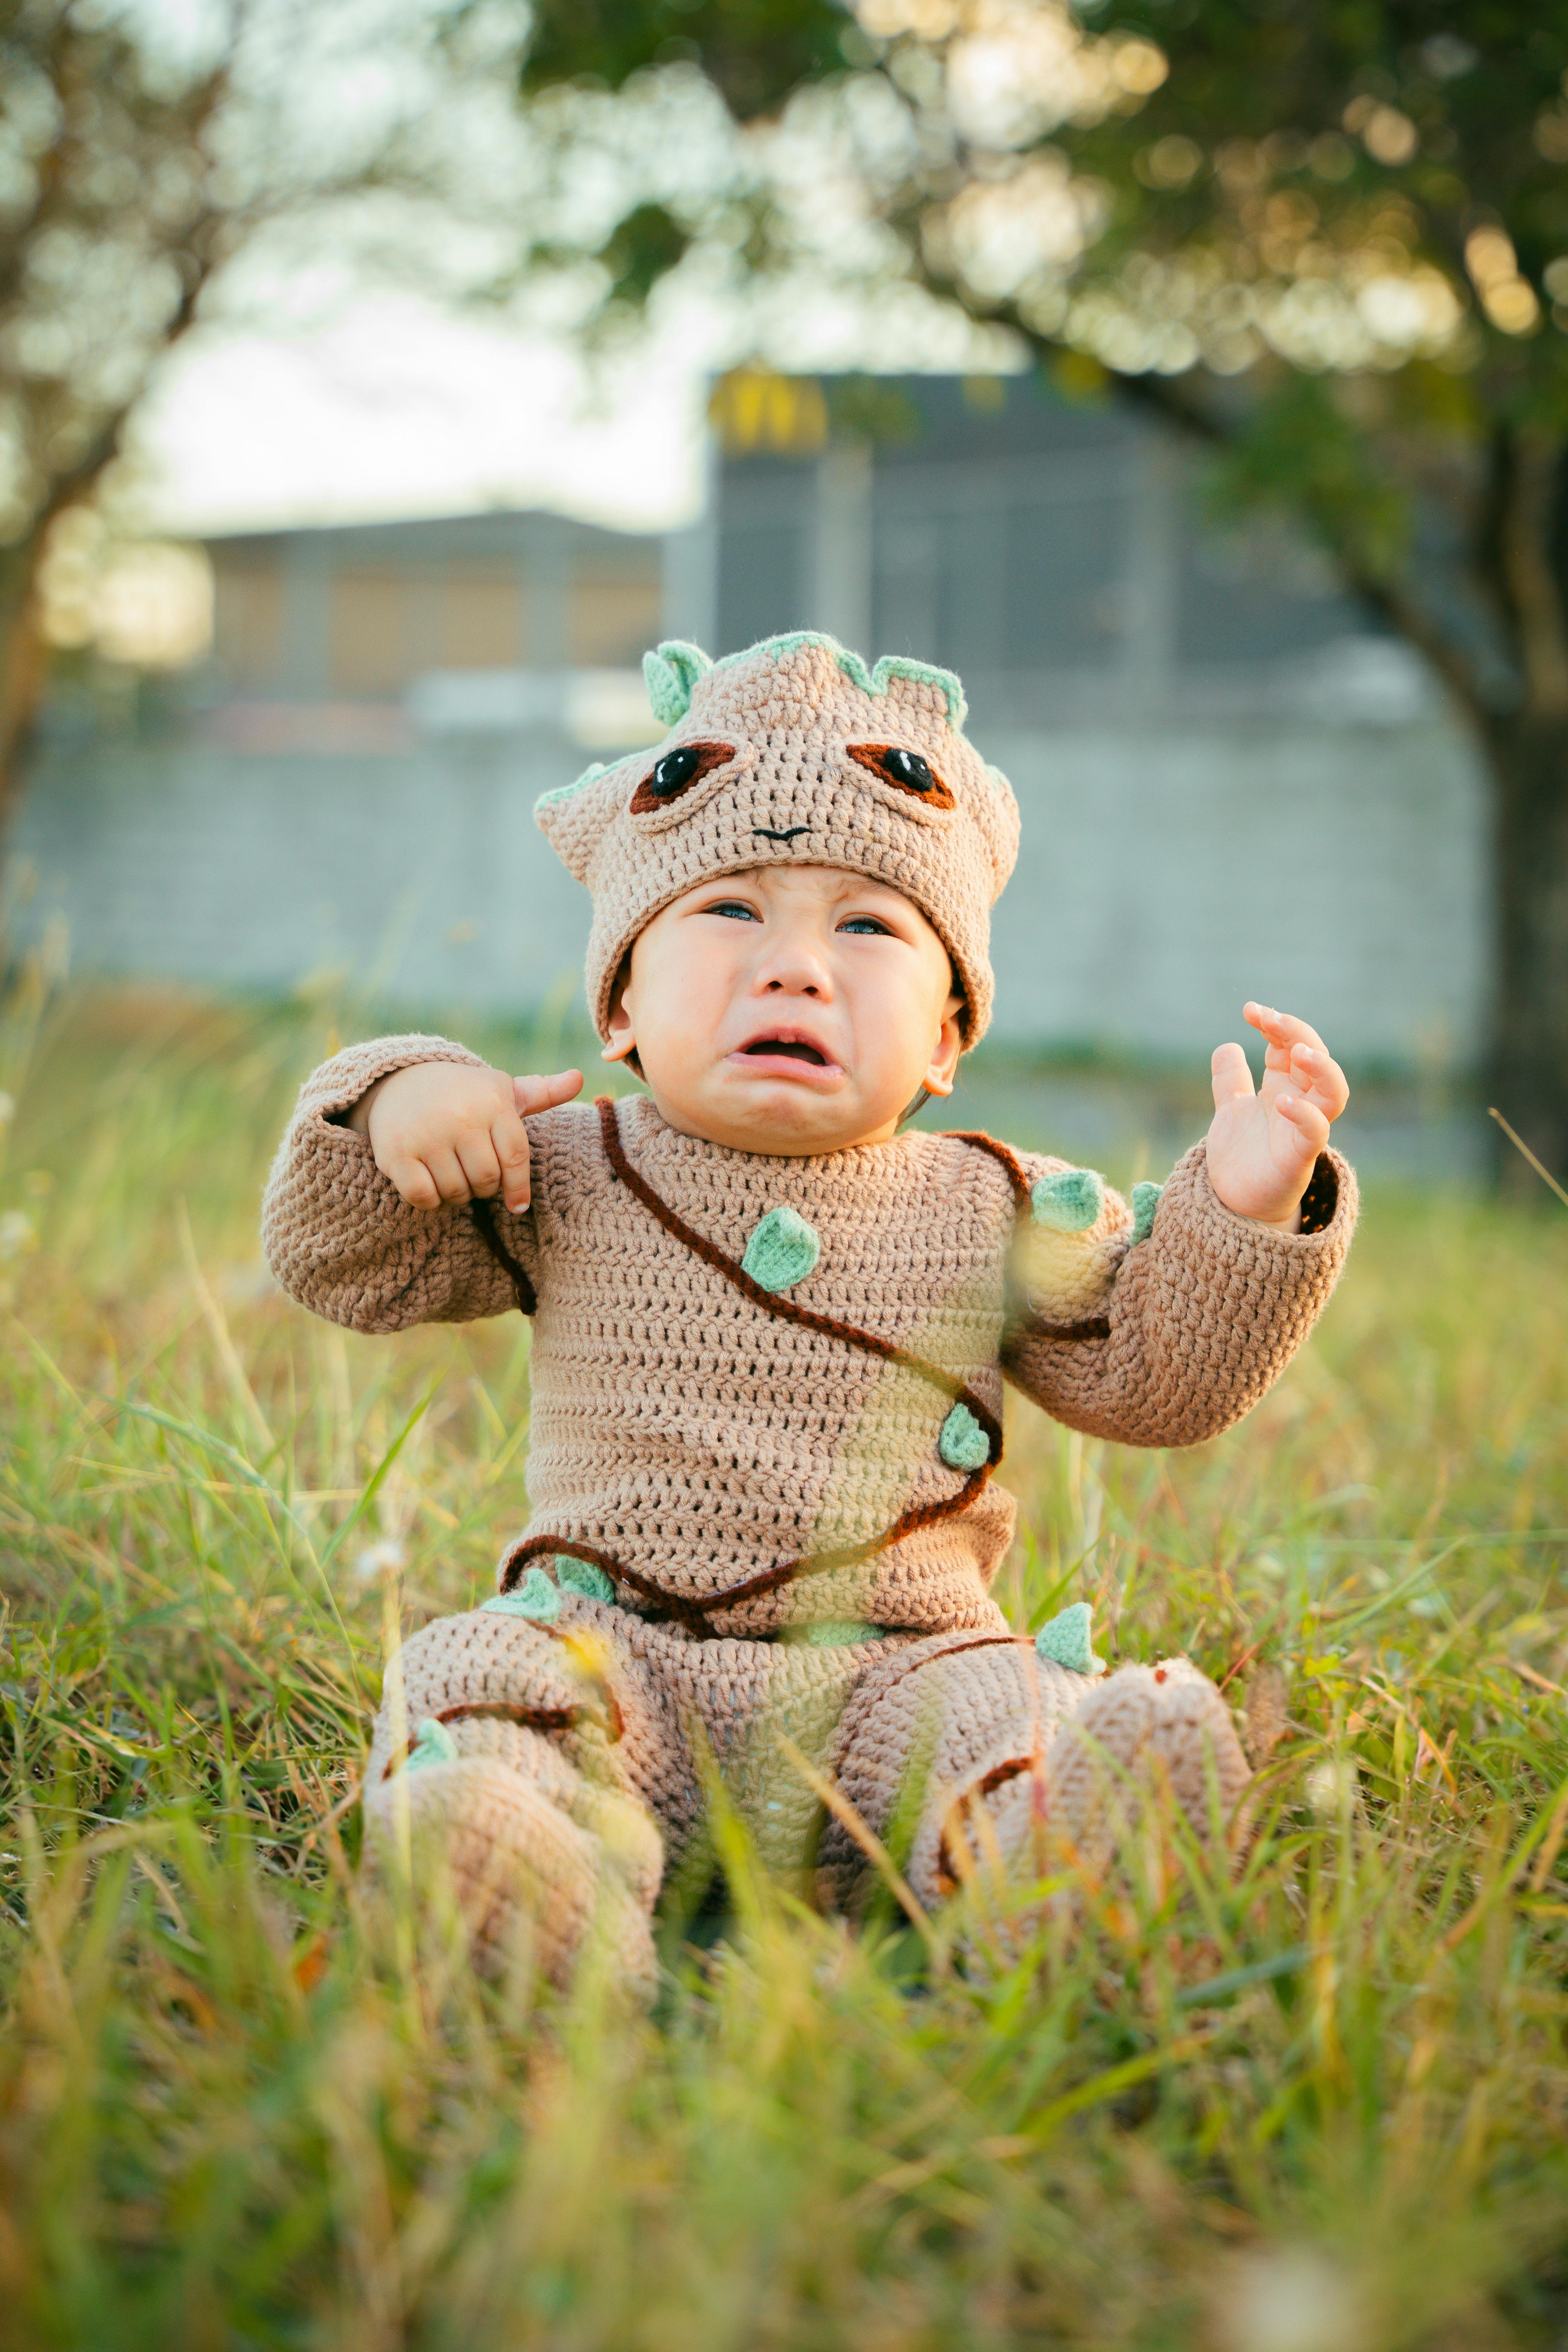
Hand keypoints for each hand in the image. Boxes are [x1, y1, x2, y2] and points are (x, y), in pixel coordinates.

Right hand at [350, 1062, 581, 1212]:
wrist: (398, 1081)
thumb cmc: (463, 1094)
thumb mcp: (502, 1090)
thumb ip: (543, 1092)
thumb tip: (580, 1078)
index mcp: (493, 1102)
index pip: (515, 1157)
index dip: (518, 1187)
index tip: (518, 1206)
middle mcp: (461, 1117)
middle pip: (486, 1180)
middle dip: (484, 1187)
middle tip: (473, 1174)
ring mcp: (426, 1136)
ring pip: (456, 1192)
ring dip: (457, 1194)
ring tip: (452, 1173)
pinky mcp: (395, 1154)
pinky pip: (424, 1198)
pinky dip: (430, 1200)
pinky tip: (431, 1184)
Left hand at [1205, 1004, 1347, 1229]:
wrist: (1236, 1203)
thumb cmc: (1242, 1156)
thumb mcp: (1230, 1111)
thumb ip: (1231, 1081)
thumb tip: (1227, 1046)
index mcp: (1283, 1088)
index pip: (1290, 1046)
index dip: (1275, 1025)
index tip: (1250, 1010)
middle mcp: (1299, 1103)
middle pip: (1317, 1058)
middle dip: (1298, 1033)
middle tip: (1270, 1018)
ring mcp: (1304, 1130)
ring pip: (1334, 1092)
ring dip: (1322, 1068)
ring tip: (1298, 1051)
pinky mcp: (1300, 1157)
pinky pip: (1315, 1132)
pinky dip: (1303, 1114)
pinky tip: (1280, 1101)